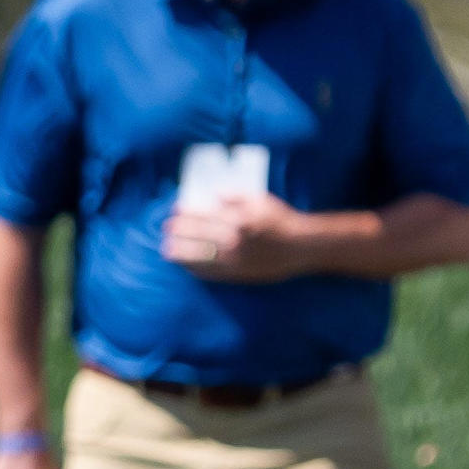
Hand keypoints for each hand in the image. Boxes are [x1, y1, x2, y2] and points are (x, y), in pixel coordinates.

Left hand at [163, 190, 306, 281]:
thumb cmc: (281, 220)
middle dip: (176, 231)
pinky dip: (192, 268)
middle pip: (194, 236)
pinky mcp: (235, 274)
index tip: (175, 210)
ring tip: (167, 249)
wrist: (301, 247)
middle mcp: (231, 241)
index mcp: (236, 220)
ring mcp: (232, 260)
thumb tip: (212, 194)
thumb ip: (235, 196)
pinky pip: (207, 273)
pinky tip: (184, 264)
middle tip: (166, 228)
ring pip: (195, 257)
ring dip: (177, 252)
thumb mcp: (261, 200)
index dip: (184, 213)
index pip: (201, 216)